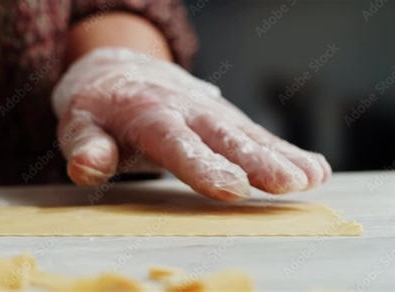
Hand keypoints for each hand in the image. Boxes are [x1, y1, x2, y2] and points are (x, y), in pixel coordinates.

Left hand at [52, 48, 330, 200]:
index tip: (231, 189)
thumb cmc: (102, 109)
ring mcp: (210, 114)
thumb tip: (87, 167)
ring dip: (281, 156)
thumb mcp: (81, 125)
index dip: (203, 166)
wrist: (123, 73)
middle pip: (224, 137)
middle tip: (288, 183)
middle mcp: (186, 111)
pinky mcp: (225, 119)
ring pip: (249, 134)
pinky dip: (284, 150)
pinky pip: (257, 134)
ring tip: (311, 177)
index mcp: (147, 115)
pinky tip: (313, 168)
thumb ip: (87, 147)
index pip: (176, 142)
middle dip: (257, 160)